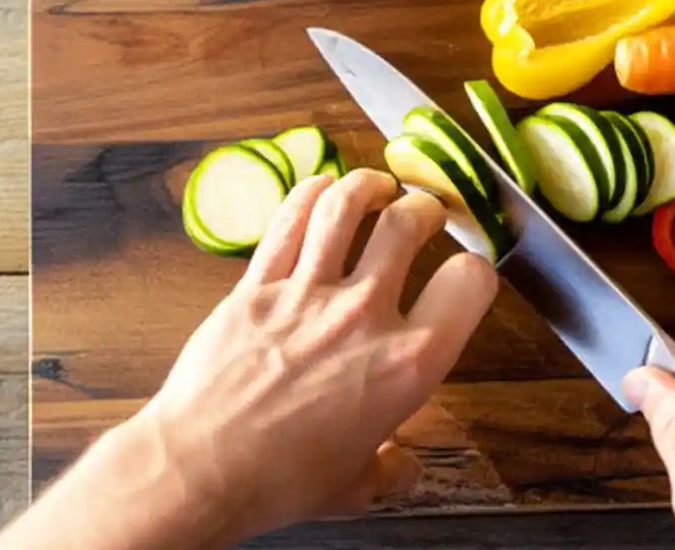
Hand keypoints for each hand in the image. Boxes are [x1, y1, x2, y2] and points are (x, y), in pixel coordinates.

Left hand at [0, 170, 498, 549]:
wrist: (199, 470)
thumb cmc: (278, 481)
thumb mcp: (355, 487)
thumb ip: (389, 470)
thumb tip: (401, 468)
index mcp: (406, 363)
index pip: (469, 283)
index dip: (475, 272)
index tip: (466, 275)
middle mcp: (363, 315)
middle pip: (406, 225)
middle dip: (424, 210)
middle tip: (423, 214)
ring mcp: (306, 293)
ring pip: (346, 207)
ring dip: (368, 186)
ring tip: (378, 187)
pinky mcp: (256, 286)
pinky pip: (288, 222)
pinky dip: (309, 195)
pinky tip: (319, 188)